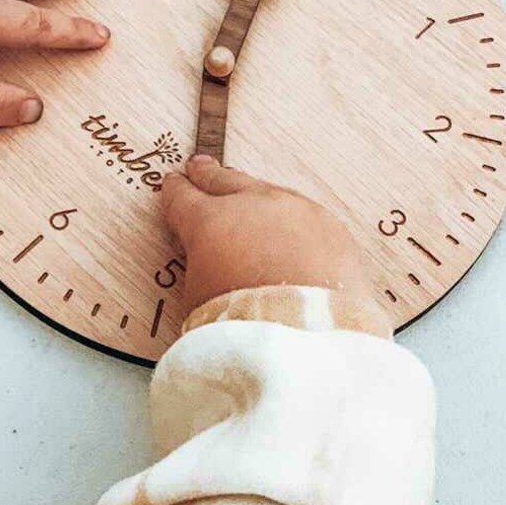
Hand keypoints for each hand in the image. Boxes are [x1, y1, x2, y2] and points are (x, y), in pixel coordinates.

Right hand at [162, 155, 377, 314]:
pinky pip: (306, 216)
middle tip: (199, 166)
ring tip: (249, 197)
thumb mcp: (198, 298)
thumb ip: (201, 267)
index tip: (174, 184)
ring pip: (269, 192)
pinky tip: (293, 230)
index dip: (175, 191)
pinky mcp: (331, 227)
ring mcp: (295, 211)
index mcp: (210, 222)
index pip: (183, 197)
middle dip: (208, 174)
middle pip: (224, 180)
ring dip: (255, 195)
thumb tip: (210, 263)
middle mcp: (252, 205)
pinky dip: (295, 222)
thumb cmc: (245, 325)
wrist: (307, 337)